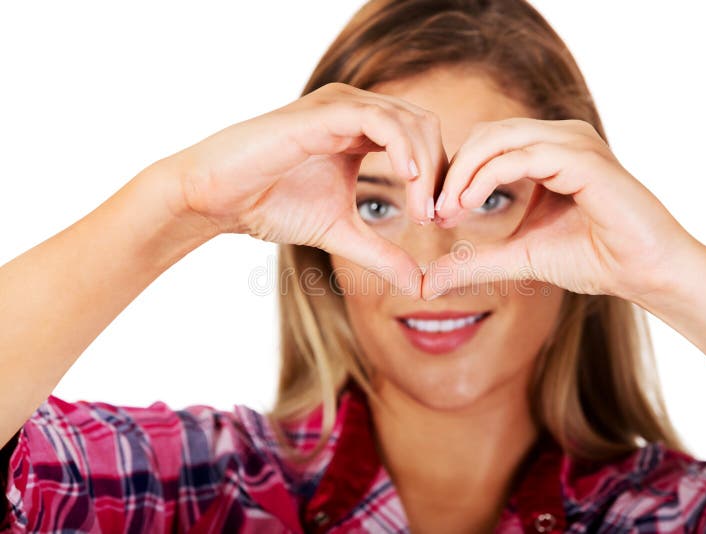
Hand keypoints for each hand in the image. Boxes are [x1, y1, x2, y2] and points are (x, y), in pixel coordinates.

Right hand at [165, 82, 446, 290]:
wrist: (218, 198)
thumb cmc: (271, 205)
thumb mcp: (340, 234)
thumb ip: (382, 254)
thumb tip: (420, 285)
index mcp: (362, 131)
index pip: (423, 140)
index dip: (439, 178)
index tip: (441, 221)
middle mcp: (356, 110)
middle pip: (425, 126)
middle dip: (440, 174)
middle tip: (439, 219)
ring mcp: (340, 106)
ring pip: (409, 121)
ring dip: (427, 167)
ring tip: (424, 212)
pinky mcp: (323, 112)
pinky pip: (379, 120)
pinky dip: (402, 147)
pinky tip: (410, 180)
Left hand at [423, 117, 697, 301]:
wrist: (645, 274)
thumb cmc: (594, 259)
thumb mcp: (520, 257)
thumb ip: (474, 262)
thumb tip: (427, 283)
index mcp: (549, 151)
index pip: (488, 143)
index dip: (456, 173)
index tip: (435, 212)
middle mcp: (562, 138)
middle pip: (488, 134)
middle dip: (454, 170)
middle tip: (434, 210)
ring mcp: (576, 143)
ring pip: (500, 139)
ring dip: (465, 172)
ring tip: (448, 209)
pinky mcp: (585, 160)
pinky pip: (523, 157)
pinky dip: (487, 177)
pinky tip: (468, 205)